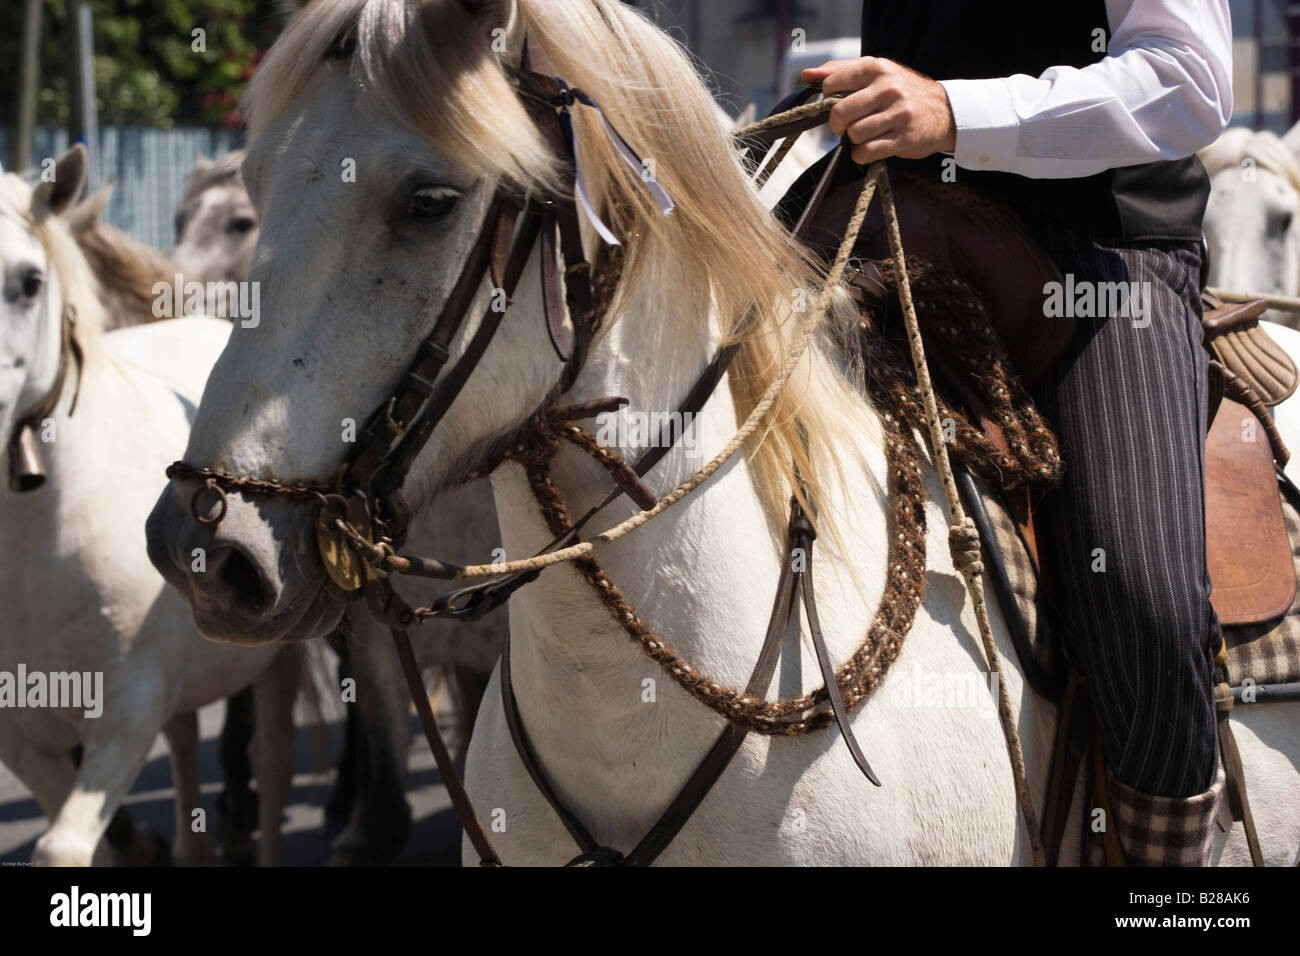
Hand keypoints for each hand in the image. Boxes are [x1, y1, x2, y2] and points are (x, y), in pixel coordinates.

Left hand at [801, 57, 956, 163]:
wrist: (946, 112)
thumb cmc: (903, 92)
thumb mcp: (877, 72)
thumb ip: (840, 71)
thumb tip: (807, 75)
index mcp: (877, 68)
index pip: (832, 85)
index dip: (827, 100)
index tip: (838, 105)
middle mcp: (888, 88)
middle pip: (840, 113)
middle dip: (838, 124)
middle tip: (848, 126)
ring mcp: (898, 114)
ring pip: (853, 134)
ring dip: (854, 140)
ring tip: (867, 135)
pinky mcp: (904, 139)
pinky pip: (866, 152)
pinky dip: (862, 155)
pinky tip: (872, 148)